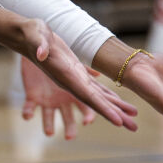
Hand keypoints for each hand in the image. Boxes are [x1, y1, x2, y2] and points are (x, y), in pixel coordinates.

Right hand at [0, 13, 139, 131]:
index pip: (87, 96)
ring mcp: (75, 80)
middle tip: (134, 128)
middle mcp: (71, 83)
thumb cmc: (31, 35)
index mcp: (65, 77)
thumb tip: (41, 53)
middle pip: (97, 102)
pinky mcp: (77, 74)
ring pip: (98, 97)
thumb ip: (38, 45)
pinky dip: (108, 96)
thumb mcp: (35, 36)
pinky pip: (96, 88)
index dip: (103, 108)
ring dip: (116, 107)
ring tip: (133, 117)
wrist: (27, 36)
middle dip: (115, 114)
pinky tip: (119, 102)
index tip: (117, 121)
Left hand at [21, 58, 93, 139]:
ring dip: (48, 125)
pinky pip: (29, 107)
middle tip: (69, 137)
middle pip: (68, 118)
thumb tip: (97, 73)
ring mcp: (47, 100)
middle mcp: (61, 100)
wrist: (37, 51)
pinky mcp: (32, 97)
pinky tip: (28, 115)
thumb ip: (83, 68)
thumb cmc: (58, 57)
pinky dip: (28, 112)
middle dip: (69, 128)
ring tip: (49, 133)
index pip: (84, 107)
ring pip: (49, 117)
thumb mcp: (72, 62)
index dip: (87, 115)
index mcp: (73, 93)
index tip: (87, 122)